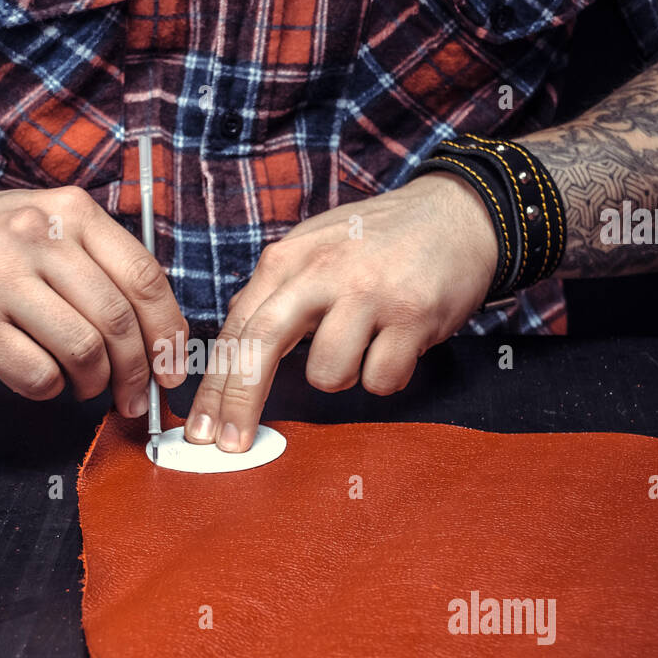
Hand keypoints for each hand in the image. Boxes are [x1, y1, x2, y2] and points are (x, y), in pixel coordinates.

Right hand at [0, 170, 188, 415]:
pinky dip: (50, 388)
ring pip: (82, 350)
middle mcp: (38, 238)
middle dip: (135, 371)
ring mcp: (1, 280)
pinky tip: (43, 378)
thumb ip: (99, 262)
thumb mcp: (46, 222)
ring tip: (83, 385)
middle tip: (132, 394)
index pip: (144, 278)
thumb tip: (156, 330)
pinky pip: (37, 374)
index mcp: (71, 212)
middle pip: (117, 320)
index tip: (172, 366)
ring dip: (92, 383)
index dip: (168, 332)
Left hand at [184, 172, 498, 450]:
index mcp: (288, 259)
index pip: (236, 328)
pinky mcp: (412, 314)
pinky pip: (380, 379)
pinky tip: (397, 346)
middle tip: (230, 444)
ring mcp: (368, 292)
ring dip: (341, 377)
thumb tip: (232, 345)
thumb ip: (273, 294)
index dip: (213, 385)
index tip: (200, 427)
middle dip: (239, 403)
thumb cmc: (379, 241)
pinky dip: (386, 375)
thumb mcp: (313, 249)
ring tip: (364, 346)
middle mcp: (321, 272)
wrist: (457, 213)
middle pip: (260, 347)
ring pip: (326, 374)